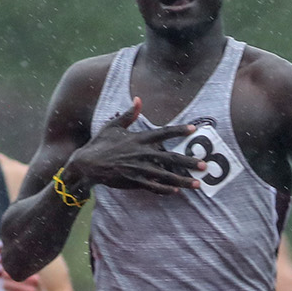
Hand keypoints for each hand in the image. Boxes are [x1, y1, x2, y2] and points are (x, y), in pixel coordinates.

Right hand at [61, 98, 207, 196]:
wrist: (87, 164)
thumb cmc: (100, 143)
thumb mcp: (114, 125)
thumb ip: (130, 114)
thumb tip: (139, 99)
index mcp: (139, 138)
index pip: (163, 133)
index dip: (179, 130)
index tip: (193, 129)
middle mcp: (141, 153)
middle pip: (170, 157)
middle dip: (188, 161)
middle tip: (204, 165)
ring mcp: (138, 168)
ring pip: (165, 175)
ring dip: (182, 180)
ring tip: (197, 183)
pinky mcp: (133, 181)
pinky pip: (152, 186)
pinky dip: (164, 189)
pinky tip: (176, 191)